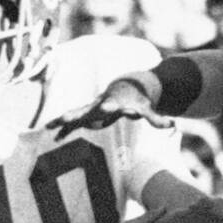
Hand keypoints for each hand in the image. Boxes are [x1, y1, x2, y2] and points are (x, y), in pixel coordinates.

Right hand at [47, 79, 172, 140]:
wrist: (128, 85)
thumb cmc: (140, 99)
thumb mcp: (148, 109)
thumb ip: (157, 119)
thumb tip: (173, 125)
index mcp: (115, 102)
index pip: (113, 105)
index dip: (110, 107)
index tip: (105, 108)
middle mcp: (100, 104)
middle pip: (87, 110)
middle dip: (76, 114)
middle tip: (65, 118)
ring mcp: (92, 108)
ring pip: (76, 114)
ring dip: (63, 121)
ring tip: (49, 126)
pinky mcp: (89, 114)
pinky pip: (75, 122)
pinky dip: (65, 128)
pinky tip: (53, 136)